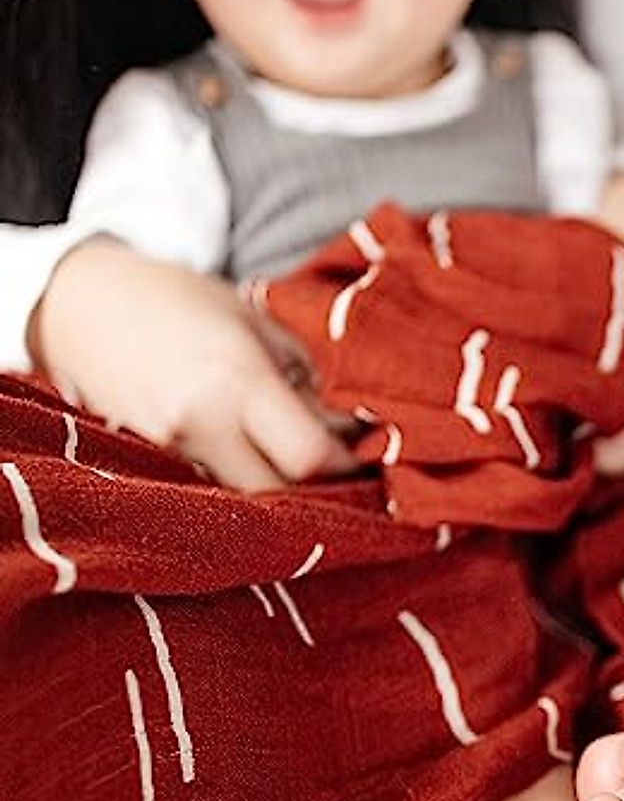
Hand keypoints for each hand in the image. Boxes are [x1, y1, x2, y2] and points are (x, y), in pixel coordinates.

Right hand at [30, 238, 357, 490]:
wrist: (82, 304)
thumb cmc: (179, 300)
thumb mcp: (256, 320)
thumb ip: (305, 372)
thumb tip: (347, 423)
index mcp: (237, 381)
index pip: (309, 457)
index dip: (346, 462)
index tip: (364, 448)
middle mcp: (199, 424)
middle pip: (279, 495)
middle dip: (317, 486)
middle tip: (339, 463)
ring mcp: (166, 451)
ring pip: (243, 500)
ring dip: (279, 490)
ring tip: (298, 460)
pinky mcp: (145, 464)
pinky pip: (208, 490)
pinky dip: (238, 481)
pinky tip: (254, 459)